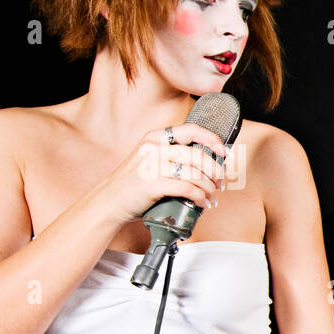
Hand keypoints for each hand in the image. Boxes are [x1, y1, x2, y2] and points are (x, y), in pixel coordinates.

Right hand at [96, 123, 231, 222]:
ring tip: (213, 196)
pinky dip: (200, 197)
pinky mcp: (152, 185)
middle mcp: (154, 148)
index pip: (191, 130)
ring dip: (210, 187)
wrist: (109, 202)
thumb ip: (172, 155)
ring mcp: (152, 166)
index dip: (212, 139)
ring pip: (195, 173)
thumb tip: (207, 162)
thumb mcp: (150, 159)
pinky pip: (187, 189)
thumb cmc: (134, 183)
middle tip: (221, 182)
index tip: (225, 153)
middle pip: (198, 155)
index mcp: (155, 138)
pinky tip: (203, 203)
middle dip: (215, 170)